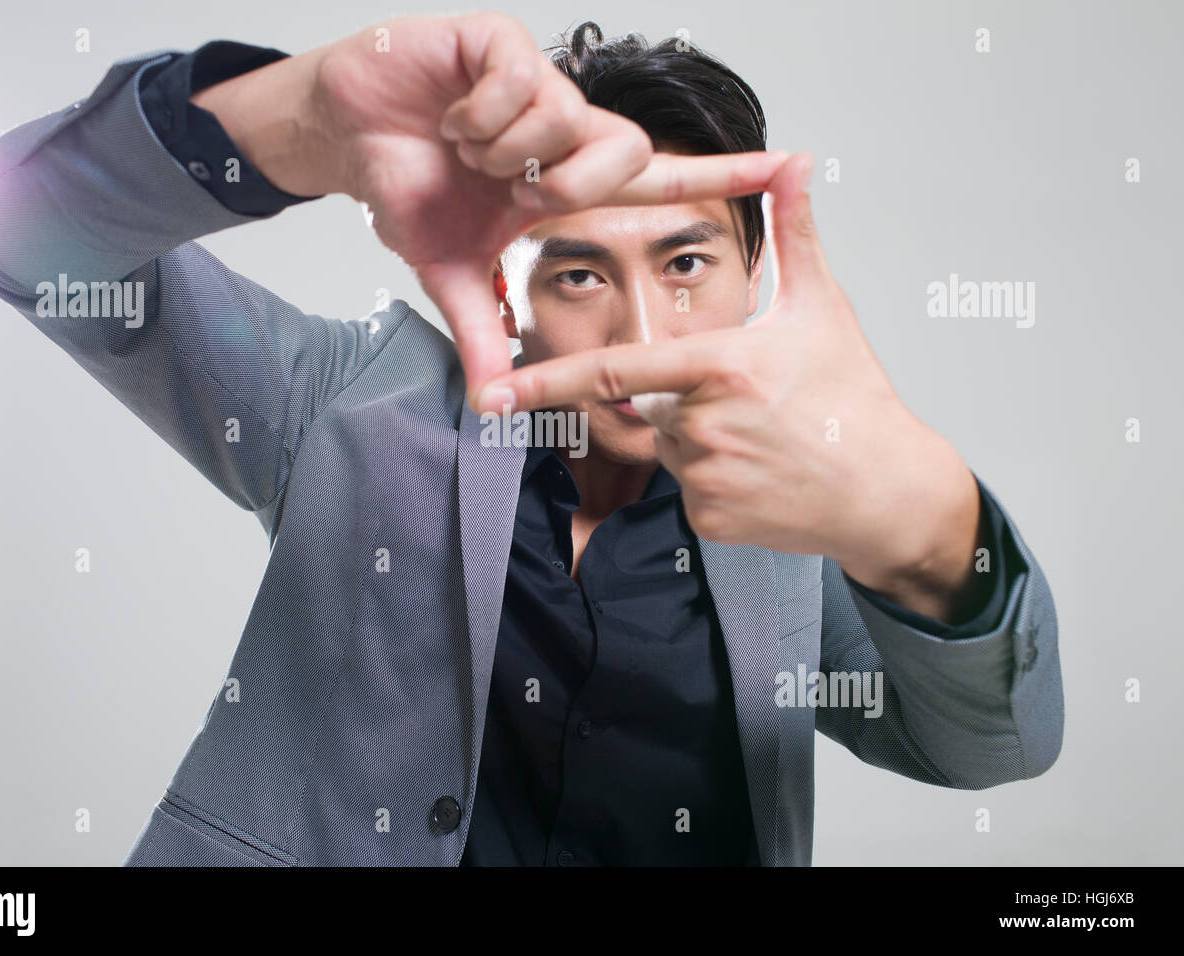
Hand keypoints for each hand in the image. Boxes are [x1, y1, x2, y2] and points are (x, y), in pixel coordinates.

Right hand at [207, 12, 787, 404]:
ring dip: (505, 150)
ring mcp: (540, 84)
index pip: (661, 178)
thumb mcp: (448, 272)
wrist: (347, 134)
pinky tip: (452, 118)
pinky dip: (477, 116)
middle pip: (628, 151)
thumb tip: (491, 403)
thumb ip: (481, 332)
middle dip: (568, 185)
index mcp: (565, 180)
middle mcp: (567, 129)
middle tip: (511, 193)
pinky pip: (521, 81)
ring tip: (466, 150)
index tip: (789, 166)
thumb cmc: (407, 189)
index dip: (723, 173)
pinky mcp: (503, 45)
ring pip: (570, 116)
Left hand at [478, 153, 983, 618]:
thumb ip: (794, 234)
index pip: (615, 372)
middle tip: (751, 405)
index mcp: (721, 367)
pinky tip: (761, 475)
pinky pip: (687, 491)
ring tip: (763, 441)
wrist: (888, 490)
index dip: (546, 382)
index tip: (495, 394)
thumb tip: (796, 163)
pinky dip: (713, 482)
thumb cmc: (856, 397)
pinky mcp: (709, 520)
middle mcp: (704, 425)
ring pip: (671, 449)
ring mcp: (705, 479)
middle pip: (654, 406)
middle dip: (685, 401)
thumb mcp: (823, 308)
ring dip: (699, 441)